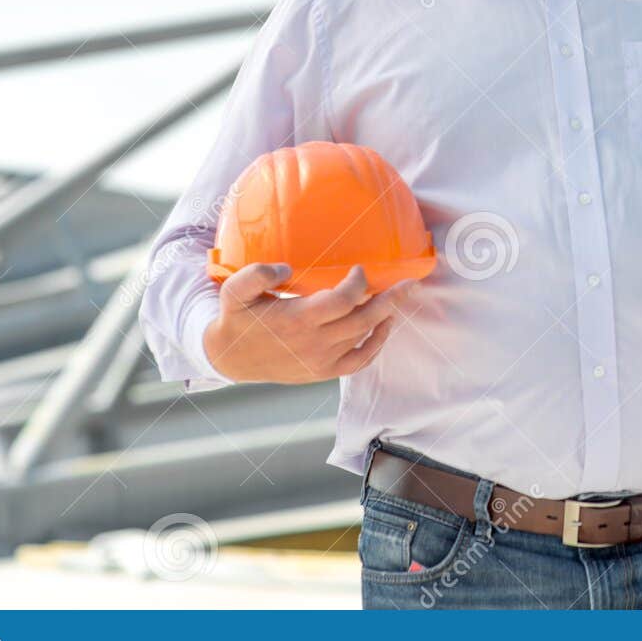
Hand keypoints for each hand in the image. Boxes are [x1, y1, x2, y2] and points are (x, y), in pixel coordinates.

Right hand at [204, 263, 400, 382]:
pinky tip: (385, 327)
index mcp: (297, 319)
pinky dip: (377, 344)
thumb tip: (286, 268)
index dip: (358, 283)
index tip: (360, 270)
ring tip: (400, 297)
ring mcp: (322, 360)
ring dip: (385, 316)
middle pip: (364, 319)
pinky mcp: (324, 372)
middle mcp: (314, 342)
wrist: (231, 358)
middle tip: (410, 282)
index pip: (342, 301)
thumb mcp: (235, 291)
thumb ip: (257, 274)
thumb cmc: (238, 317)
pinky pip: (360, 361)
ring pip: (364, 337)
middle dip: (390, 299)